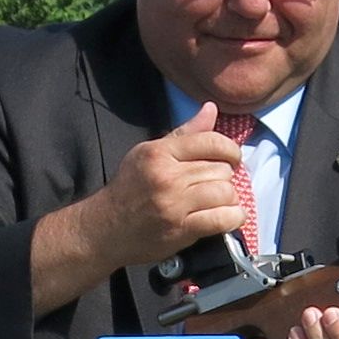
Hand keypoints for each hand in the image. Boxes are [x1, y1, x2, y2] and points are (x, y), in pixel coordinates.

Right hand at [95, 116, 251, 266]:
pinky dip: (233, 218)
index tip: (232, 159)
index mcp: (159, 153)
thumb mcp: (149, 153)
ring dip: (230, 199)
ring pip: (225, 193)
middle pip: (221, 169)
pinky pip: (222, 219)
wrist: (105, 228)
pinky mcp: (181, 230)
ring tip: (220, 202)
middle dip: (225, 177)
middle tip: (216, 184)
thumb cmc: (129, 189)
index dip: (230, 150)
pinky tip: (229, 217)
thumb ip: (184, 133)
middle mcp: (167, 176)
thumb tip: (211, 108)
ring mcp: (174, 204)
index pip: (211, 141)